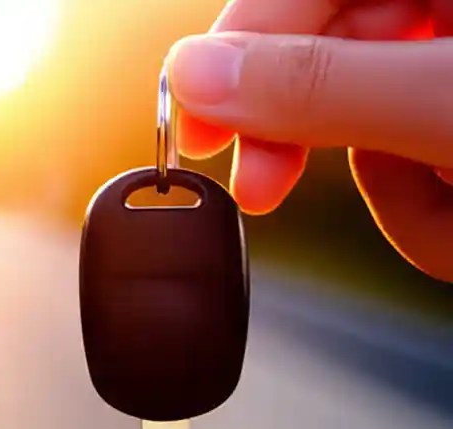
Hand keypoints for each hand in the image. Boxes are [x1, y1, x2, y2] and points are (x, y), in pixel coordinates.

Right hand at [167, 0, 452, 281]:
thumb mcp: (445, 106)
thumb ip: (318, 86)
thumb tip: (193, 75)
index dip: (236, 48)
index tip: (198, 127)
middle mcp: (446, 14)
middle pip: (326, 55)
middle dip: (312, 142)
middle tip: (264, 189)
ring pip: (368, 123)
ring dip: (395, 193)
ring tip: (448, 217)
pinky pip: (407, 167)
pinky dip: (428, 212)